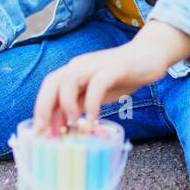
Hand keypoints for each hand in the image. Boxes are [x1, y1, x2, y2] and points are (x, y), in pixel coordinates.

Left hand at [33, 41, 171, 136]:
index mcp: (74, 72)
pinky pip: (98, 83)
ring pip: (69, 79)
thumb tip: (63, 124)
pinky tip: (94, 119)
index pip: (49, 88)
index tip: (40, 134)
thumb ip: (80, 104)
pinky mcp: (115, 67)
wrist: (149, 55)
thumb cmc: (122, 76)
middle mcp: (80, 66)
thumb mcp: (96, 94)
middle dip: (45, 107)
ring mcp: (96, 65)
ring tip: (73, 124)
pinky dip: (92, 102)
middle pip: (52, 82)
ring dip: (67, 104)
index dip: (41, 109)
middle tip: (47, 132)